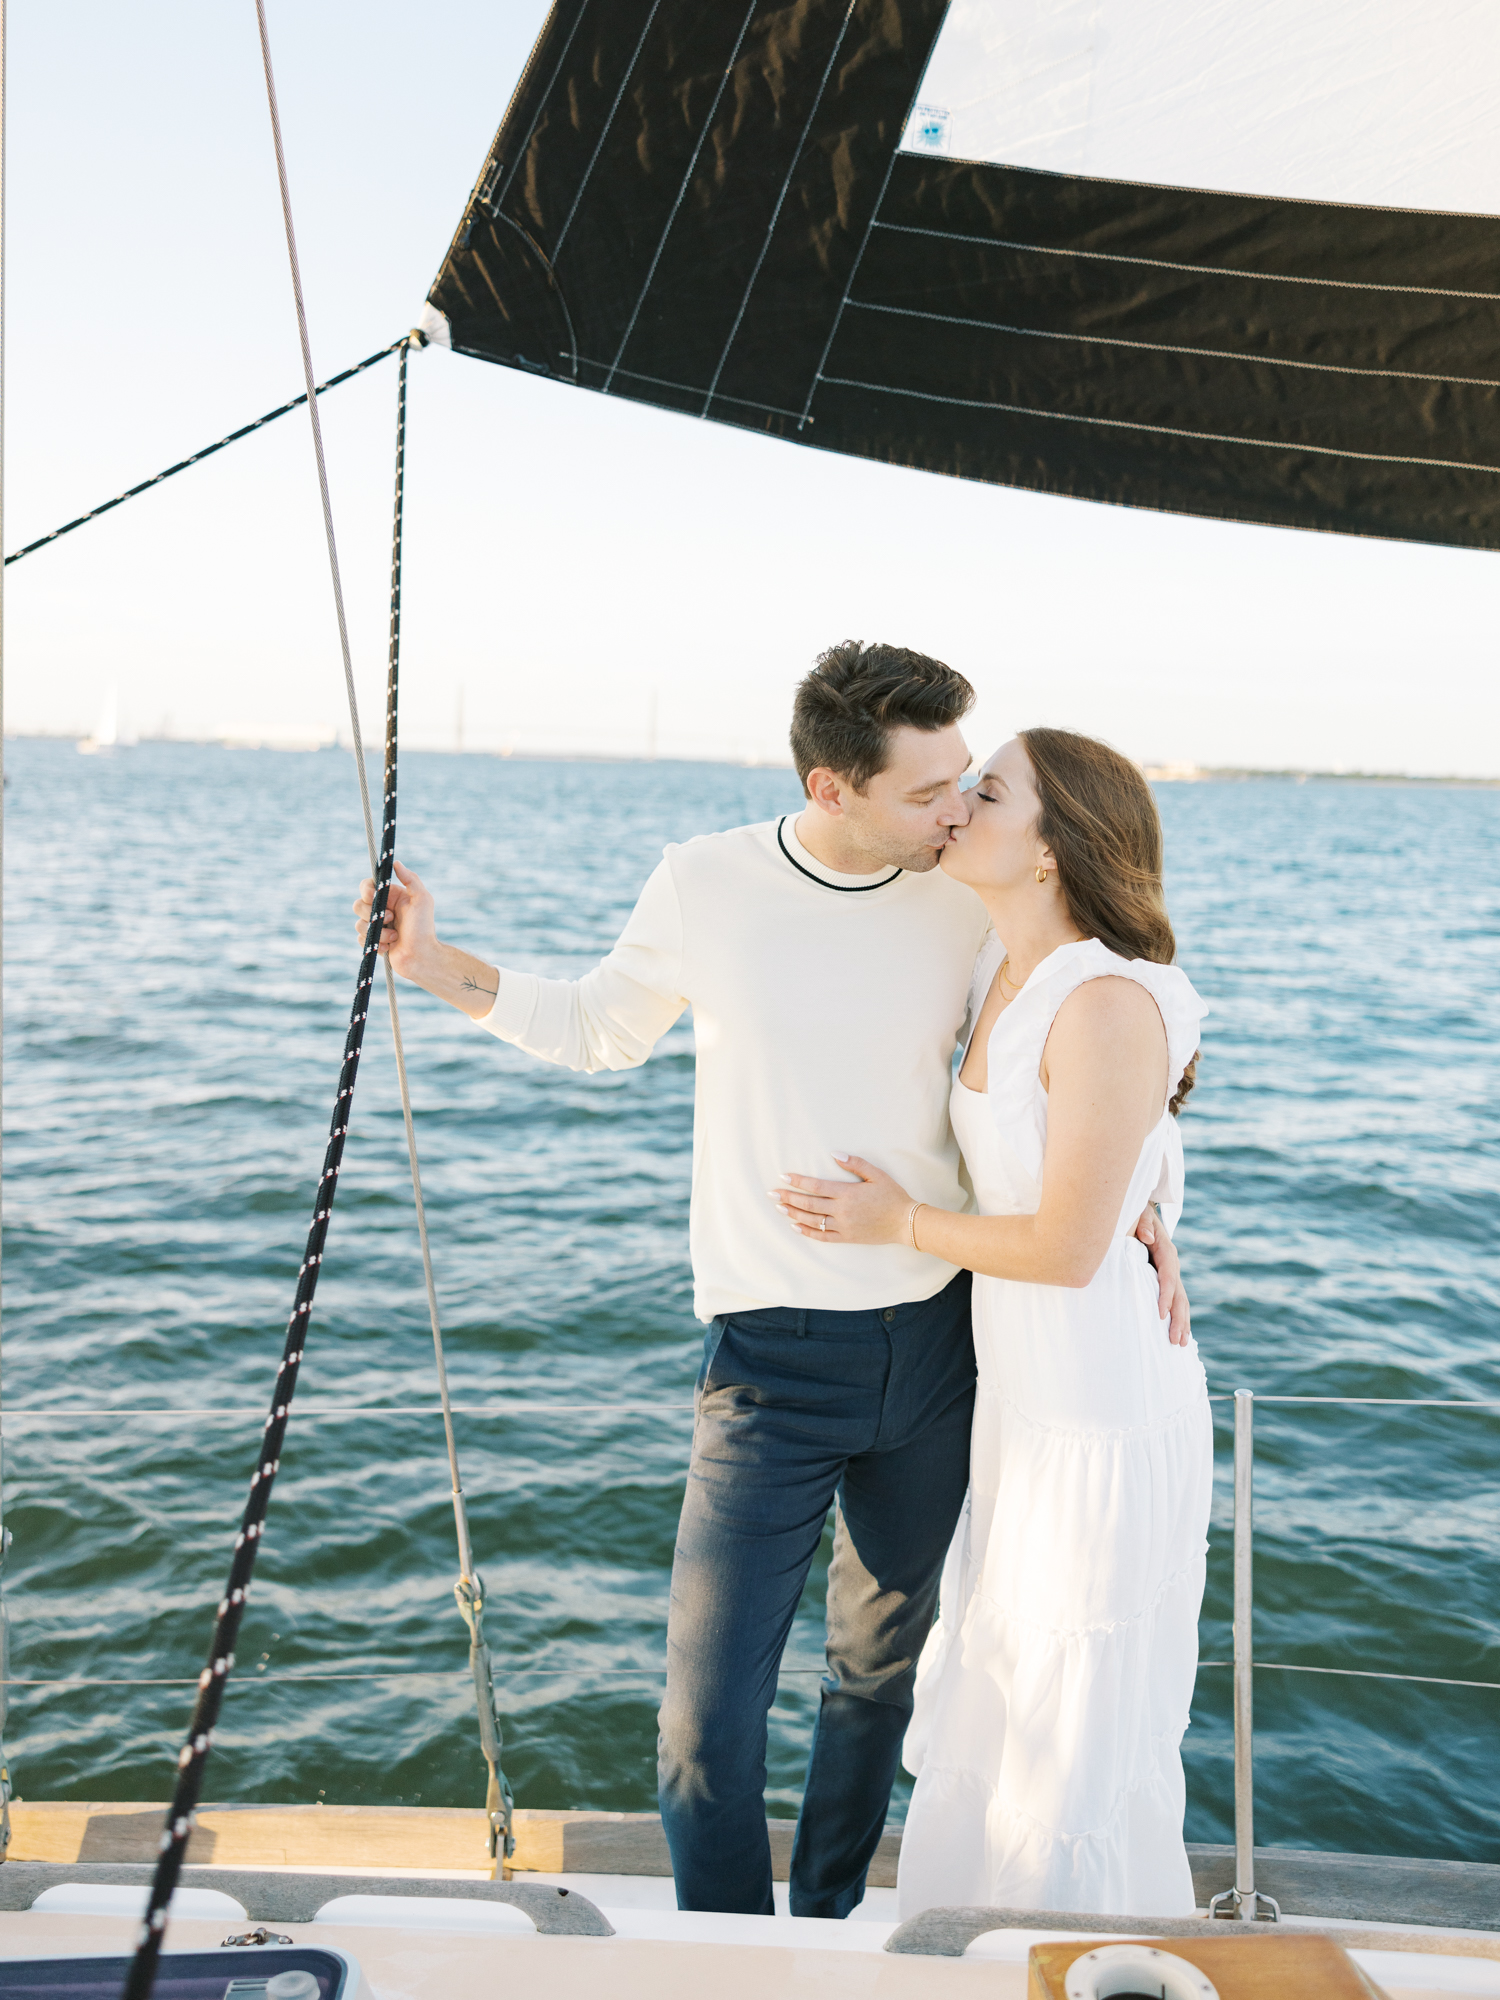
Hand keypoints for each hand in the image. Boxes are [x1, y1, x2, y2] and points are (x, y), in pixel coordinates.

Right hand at [352, 859, 436, 981]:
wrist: (422, 957)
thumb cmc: (424, 928)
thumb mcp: (423, 900)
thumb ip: (411, 879)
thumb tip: (395, 863)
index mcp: (392, 897)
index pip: (368, 886)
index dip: (366, 891)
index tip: (373, 897)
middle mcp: (382, 909)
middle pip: (358, 905)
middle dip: (371, 913)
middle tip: (390, 918)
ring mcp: (376, 926)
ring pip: (359, 924)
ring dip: (378, 931)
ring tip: (394, 937)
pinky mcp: (373, 941)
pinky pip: (361, 939)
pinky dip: (376, 943)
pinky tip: (389, 946)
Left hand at [773, 1155, 914, 1244]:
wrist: (905, 1222)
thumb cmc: (892, 1195)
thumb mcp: (877, 1174)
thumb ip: (855, 1163)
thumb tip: (834, 1154)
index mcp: (847, 1193)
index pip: (816, 1186)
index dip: (798, 1181)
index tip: (784, 1176)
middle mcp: (842, 1211)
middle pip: (808, 1203)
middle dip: (788, 1198)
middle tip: (771, 1194)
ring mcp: (843, 1226)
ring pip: (812, 1220)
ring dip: (793, 1213)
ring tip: (779, 1207)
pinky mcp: (846, 1237)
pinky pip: (822, 1236)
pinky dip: (807, 1232)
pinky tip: (795, 1226)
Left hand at [1135, 1205, 1190, 1345]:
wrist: (1142, 1214)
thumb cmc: (1136, 1215)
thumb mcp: (1139, 1214)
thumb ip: (1143, 1223)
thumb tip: (1148, 1237)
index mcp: (1166, 1250)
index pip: (1168, 1276)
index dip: (1165, 1295)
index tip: (1161, 1314)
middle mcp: (1172, 1264)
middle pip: (1179, 1294)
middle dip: (1178, 1318)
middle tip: (1176, 1341)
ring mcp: (1171, 1273)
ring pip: (1181, 1301)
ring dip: (1182, 1322)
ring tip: (1181, 1344)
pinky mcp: (1165, 1279)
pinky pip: (1175, 1300)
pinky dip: (1178, 1317)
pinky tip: (1178, 1334)